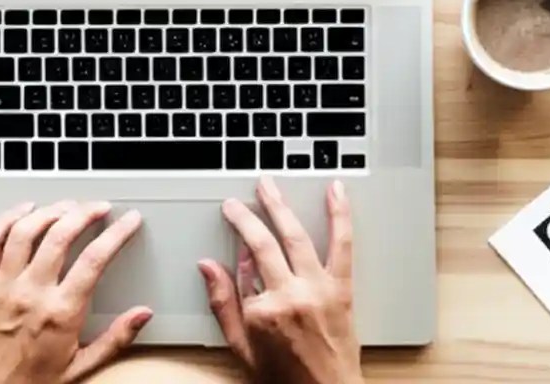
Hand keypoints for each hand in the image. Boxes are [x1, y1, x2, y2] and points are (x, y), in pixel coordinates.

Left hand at [0, 200, 150, 383]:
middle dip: (85, 212)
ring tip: (67, 205)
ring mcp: (3, 287)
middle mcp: (31, 294)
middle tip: (100, 207)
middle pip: (60, 235)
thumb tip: (143, 314)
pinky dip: (6, 220)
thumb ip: (116, 338)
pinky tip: (22, 211)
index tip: (129, 221)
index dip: (116, 233)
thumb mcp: (83, 366)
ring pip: (25, 232)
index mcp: (61, 313)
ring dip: (49, 211)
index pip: (94, 259)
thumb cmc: (33, 381)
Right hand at [198, 177, 361, 383]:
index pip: (243, 266)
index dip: (237, 248)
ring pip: (297, 236)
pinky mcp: (342, 288)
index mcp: (263, 312)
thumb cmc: (284, 377)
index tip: (233, 233)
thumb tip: (208, 267)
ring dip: (282, 206)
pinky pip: (342, 244)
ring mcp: (319, 289)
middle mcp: (291, 296)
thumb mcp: (241, 347)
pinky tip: (336, 191)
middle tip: (237, 200)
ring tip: (269, 185)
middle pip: (264, 242)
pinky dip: (340, 215)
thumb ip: (223, 304)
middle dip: (248, 215)